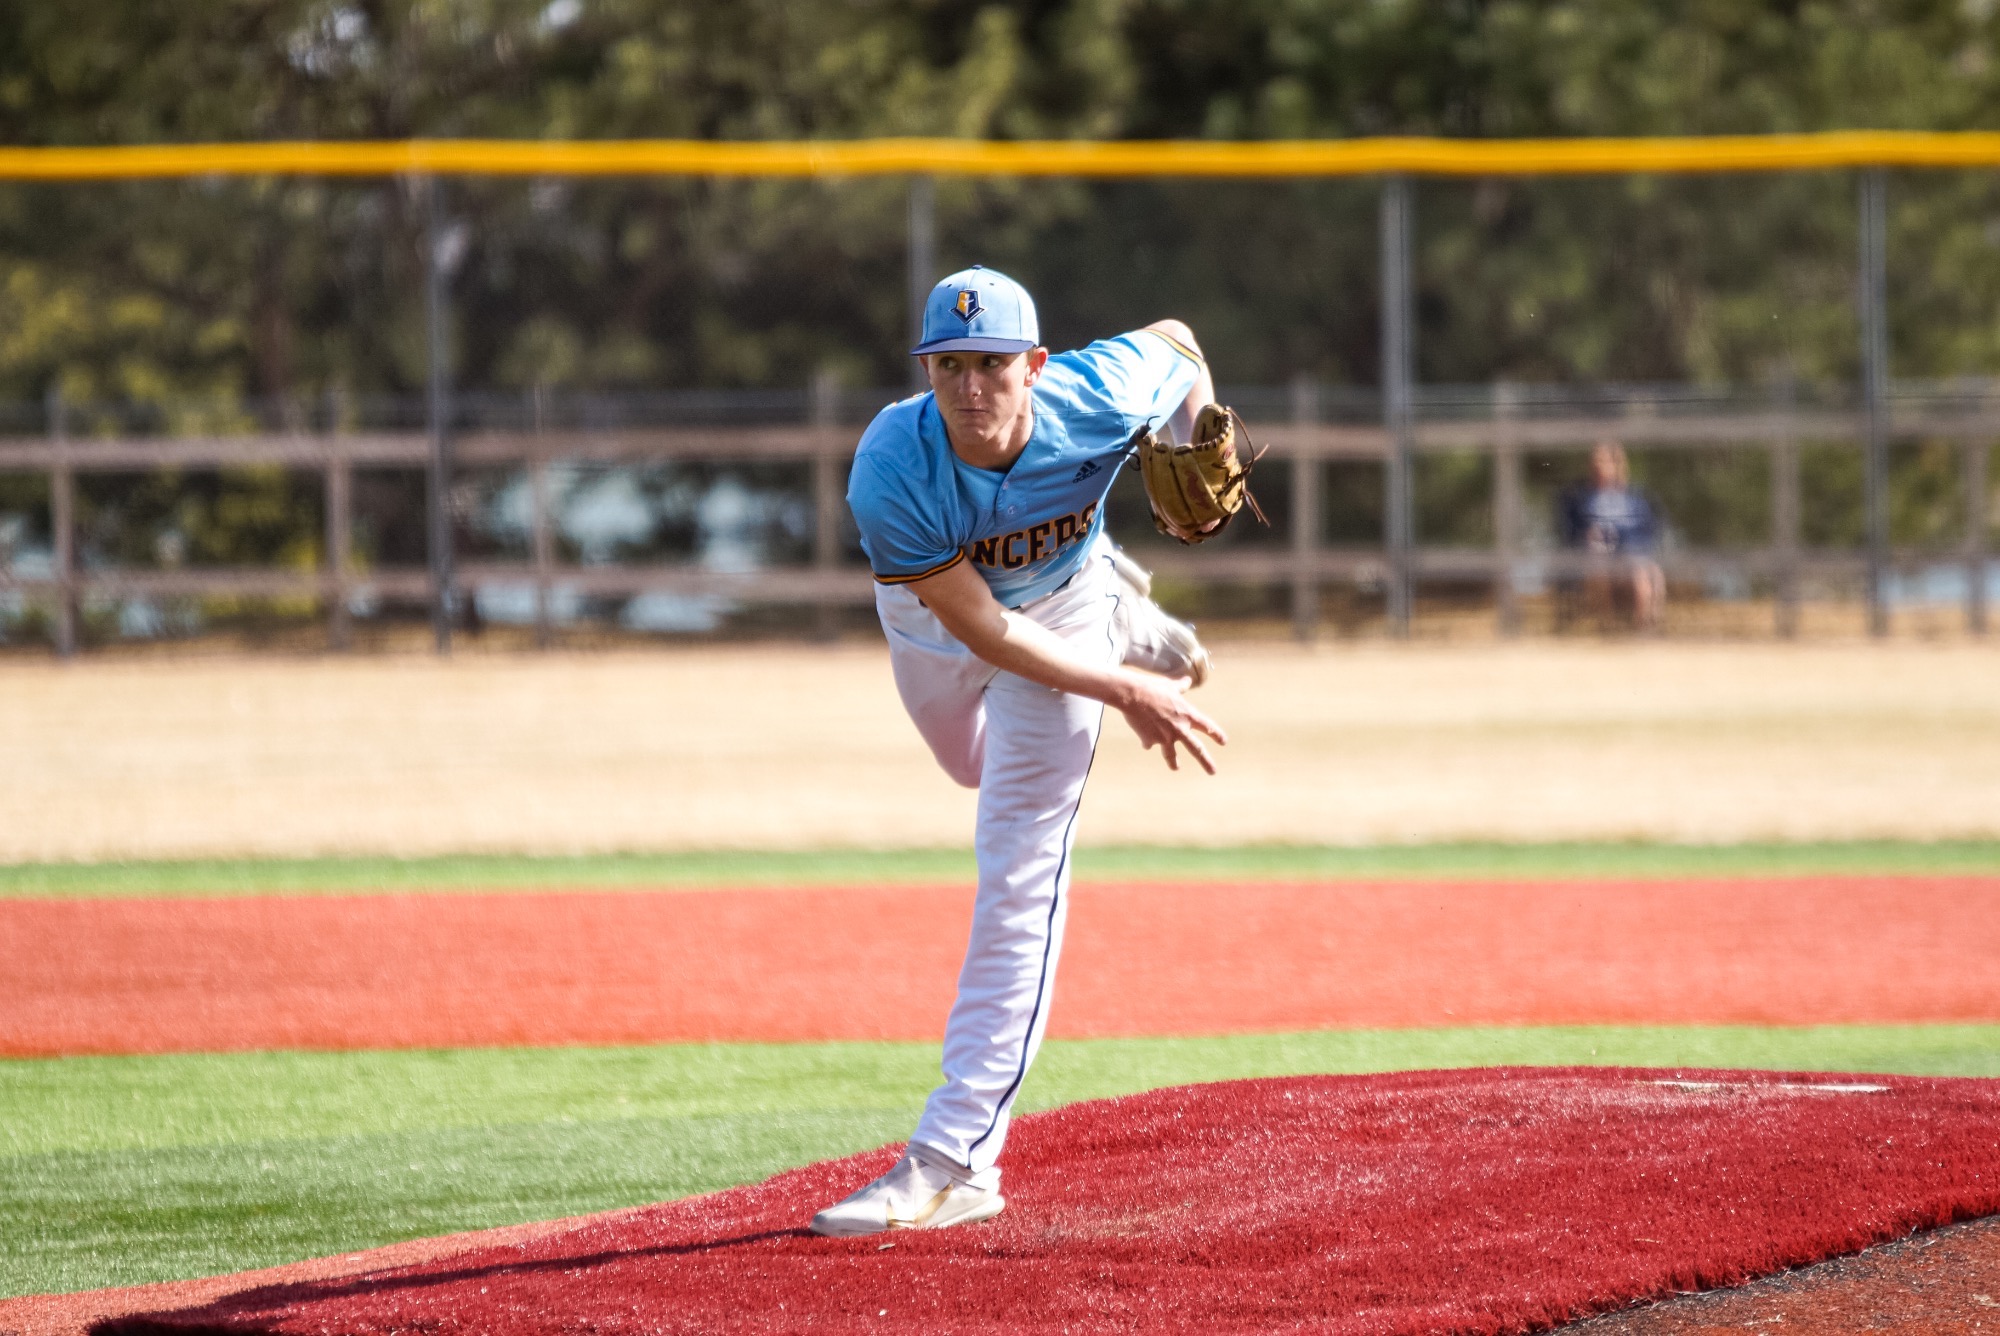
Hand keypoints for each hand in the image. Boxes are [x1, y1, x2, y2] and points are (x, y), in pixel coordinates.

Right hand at [1112, 671, 1227, 773]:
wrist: (1133, 695)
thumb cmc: (1152, 687)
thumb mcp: (1170, 686)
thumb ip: (1180, 686)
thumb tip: (1187, 680)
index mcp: (1187, 715)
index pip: (1207, 726)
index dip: (1216, 734)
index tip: (1223, 742)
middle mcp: (1179, 729)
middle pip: (1196, 749)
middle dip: (1206, 762)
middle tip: (1213, 772)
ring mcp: (1165, 737)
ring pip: (1171, 755)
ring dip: (1174, 763)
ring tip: (1176, 768)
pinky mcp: (1150, 740)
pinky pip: (1149, 743)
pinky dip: (1147, 741)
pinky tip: (1144, 739)